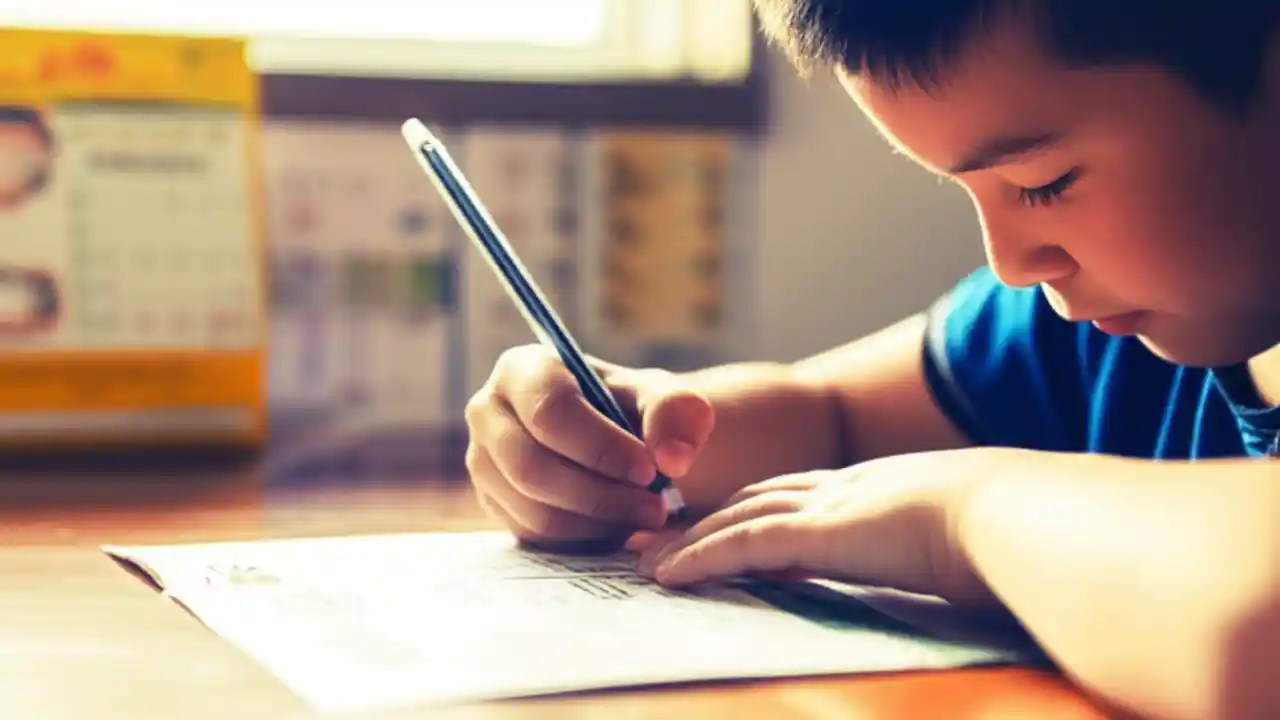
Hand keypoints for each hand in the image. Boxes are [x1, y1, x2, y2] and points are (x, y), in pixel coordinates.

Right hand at [465, 344, 714, 551]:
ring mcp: (484, 462)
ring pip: (533, 509)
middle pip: (532, 467)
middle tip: (656, 506)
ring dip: (597, 521)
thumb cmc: (637, 412)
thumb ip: (677, 414)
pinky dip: (583, 538)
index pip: (549, 412)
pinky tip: (619, 524)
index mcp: (522, 369)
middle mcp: (488, 413)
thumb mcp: (666, 400)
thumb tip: (671, 458)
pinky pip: (534, 535)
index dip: (600, 447)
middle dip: (600, 495)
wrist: (624, 443)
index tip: (649, 471)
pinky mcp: (495, 505)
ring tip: (645, 515)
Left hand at [637, 448, 1027, 605]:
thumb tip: (961, 569)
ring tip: (648, 561)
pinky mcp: (822, 535)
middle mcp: (848, 487)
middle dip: (708, 516)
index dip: (758, 506)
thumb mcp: (972, 535)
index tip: (724, 521)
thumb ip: (946, 547)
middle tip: (663, 534)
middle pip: (758, 499)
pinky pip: (744, 546)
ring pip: (738, 520)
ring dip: (689, 541)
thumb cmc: (1017, 531)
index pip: (804, 495)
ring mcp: (833, 507)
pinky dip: (700, 560)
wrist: (1023, 513)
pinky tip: (667, 576)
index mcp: (883, 487)